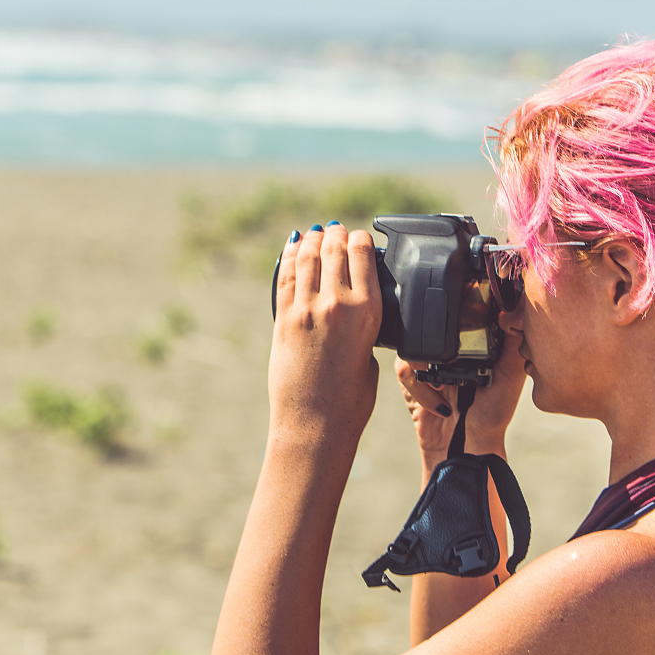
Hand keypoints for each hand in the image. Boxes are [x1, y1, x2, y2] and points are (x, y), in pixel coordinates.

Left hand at [269, 224, 381, 447]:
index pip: (363, 255)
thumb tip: (353, 312)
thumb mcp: (371, 357)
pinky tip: (293, 246)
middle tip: (335, 230)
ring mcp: (307, 309)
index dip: (359, 239)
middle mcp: (337, 304)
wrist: (314, 424)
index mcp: (368, 312)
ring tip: (316, 233)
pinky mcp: (283, 319)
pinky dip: (289, 257)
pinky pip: (285, 277)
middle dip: (335, 235)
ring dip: (313, 240)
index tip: (358, 237)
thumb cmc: (350, 401)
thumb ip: (364, 327)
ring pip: (308, 257)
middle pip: (334, 250)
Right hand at [396, 328, 524, 469]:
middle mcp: (450, 350)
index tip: (463, 333)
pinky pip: (404, 370)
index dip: (459, 317)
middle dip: (439, 349)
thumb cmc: (493, 415)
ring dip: (428, 375)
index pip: (460, 314)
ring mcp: (429, 363)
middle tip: (452, 374)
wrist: (468, 447)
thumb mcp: (510, 376)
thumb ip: (512, 344)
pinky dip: (421, 391)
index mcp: (474, 343)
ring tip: (446, 390)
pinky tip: (438, 405)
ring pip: (413, 347)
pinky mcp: (413, 380)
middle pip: (429, 325)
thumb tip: (514, 311)